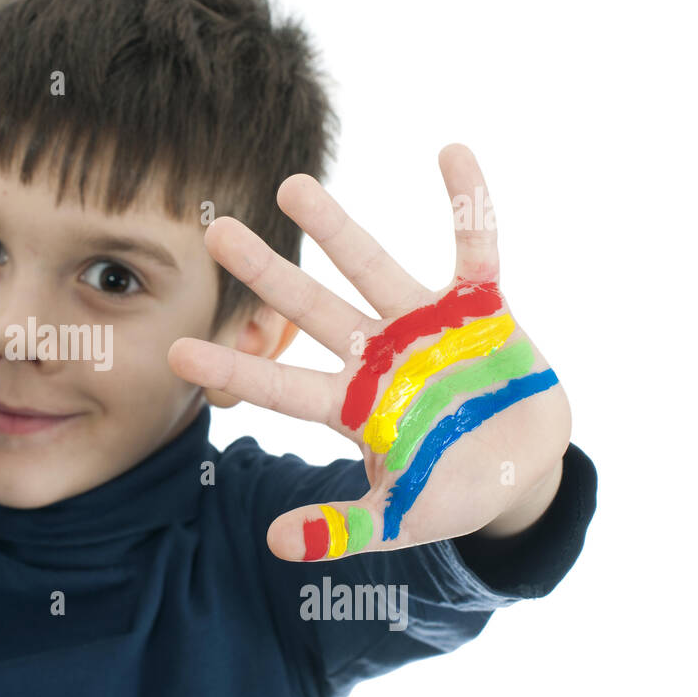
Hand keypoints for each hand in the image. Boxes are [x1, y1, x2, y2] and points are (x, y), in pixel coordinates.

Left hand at [167, 145, 570, 560]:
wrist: (522, 469)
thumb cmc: (452, 492)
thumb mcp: (399, 519)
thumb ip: (341, 528)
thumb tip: (274, 545)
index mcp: (352, 407)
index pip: (280, 386)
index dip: (232, 370)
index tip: (175, 353)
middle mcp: (377, 357)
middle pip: (311, 310)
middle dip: (267, 275)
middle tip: (215, 233)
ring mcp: (424, 328)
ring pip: (372, 268)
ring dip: (336, 230)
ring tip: (292, 184)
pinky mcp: (479, 308)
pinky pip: (475, 247)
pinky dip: (469, 205)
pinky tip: (451, 151)